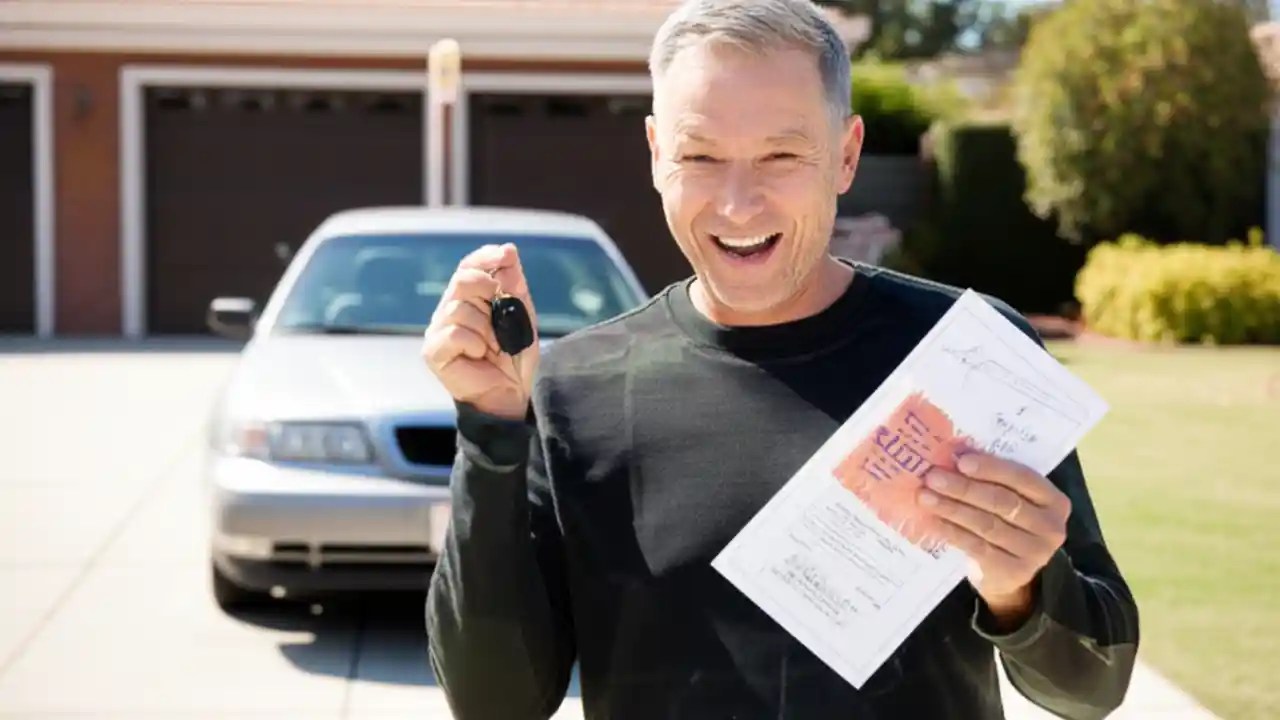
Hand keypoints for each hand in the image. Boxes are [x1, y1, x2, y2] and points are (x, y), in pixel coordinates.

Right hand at [421, 243, 538, 419]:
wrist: (511, 394)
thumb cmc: (514, 356)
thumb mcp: (522, 316)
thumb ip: (514, 285)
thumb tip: (509, 250)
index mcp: (468, 298)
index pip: (469, 266)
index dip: (486, 257)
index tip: (507, 254)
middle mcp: (449, 309)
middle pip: (462, 279)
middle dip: (490, 292)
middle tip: (503, 315)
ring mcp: (438, 330)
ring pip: (461, 309)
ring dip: (487, 328)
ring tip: (493, 347)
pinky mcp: (433, 351)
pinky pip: (455, 333)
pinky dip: (475, 343)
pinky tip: (479, 356)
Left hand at [917, 451, 1071, 624]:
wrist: (1009, 573)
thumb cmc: (1006, 524)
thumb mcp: (1010, 499)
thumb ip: (993, 479)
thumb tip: (955, 452)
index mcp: (1054, 500)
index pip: (1023, 477)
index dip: (991, 468)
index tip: (960, 460)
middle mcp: (1051, 527)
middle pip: (1002, 501)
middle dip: (964, 488)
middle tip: (932, 477)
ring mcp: (1036, 553)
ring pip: (986, 524)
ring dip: (952, 508)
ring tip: (925, 496)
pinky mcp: (1014, 572)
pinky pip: (977, 547)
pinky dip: (952, 531)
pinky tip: (933, 520)